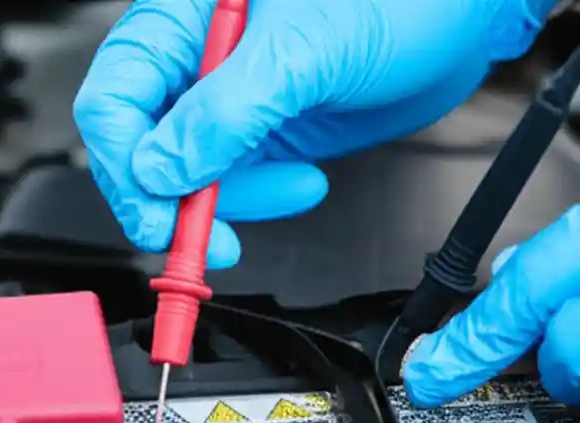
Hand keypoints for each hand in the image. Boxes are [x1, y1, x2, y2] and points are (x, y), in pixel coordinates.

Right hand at [73, 0, 554, 268]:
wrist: (466, 15)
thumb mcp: (304, 50)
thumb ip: (225, 113)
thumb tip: (158, 174)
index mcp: (182, 16)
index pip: (113, 99)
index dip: (127, 165)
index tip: (161, 214)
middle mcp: (194, 56)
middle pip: (138, 146)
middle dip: (172, 200)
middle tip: (207, 243)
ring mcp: (226, 96)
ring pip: (185, 174)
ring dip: (228, 203)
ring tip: (294, 190)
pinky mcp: (262, 128)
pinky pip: (233, 182)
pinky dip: (262, 199)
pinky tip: (305, 185)